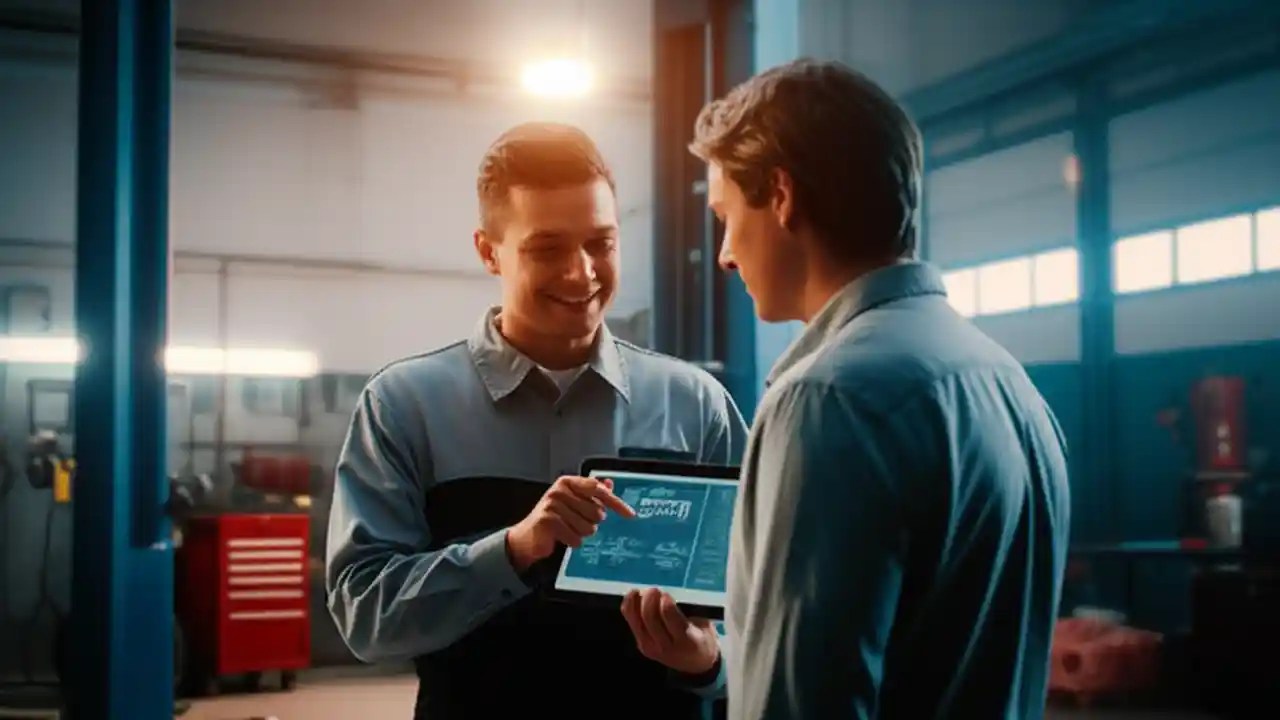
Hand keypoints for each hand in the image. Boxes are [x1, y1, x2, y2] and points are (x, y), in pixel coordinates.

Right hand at [506, 475, 635, 572]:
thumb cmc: (553, 519)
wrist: (527, 537)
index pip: (599, 490)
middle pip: (596, 512)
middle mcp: (560, 490)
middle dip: (590, 523)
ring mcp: (553, 504)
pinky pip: (576, 537)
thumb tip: (609, 483)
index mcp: (568, 482)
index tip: (631, 515)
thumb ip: (591, 494)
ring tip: (567, 530)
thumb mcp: (573, 503)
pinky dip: (572, 541)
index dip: (616, 503)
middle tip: (575, 523)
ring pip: (588, 527)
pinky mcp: (548, 520)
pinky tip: (561, 538)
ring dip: (580, 533)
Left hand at [621, 588, 719, 675]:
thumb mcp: (705, 626)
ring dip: (637, 602)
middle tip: (655, 590)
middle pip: (651, 619)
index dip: (666, 604)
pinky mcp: (641, 645)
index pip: (672, 620)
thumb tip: (668, 595)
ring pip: (637, 620)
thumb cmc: (703, 638)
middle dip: (650, 600)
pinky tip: (633, 595)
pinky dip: (629, 606)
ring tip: (642, 591)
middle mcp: (667, 647)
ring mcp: (651, 648)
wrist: (695, 664)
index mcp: (688, 641)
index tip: (666, 594)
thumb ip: (690, 611)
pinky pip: (631, 622)